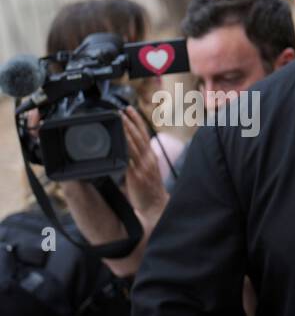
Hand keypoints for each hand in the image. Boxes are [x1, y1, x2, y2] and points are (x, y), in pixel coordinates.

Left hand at [121, 107, 167, 224]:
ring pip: (134, 143)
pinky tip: (119, 139)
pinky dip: (125, 147)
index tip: (129, 109)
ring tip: (119, 118)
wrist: (155, 206)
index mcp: (150, 157)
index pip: (144, 134)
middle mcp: (148, 159)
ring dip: (126, 129)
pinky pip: (129, 157)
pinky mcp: (137, 174)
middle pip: (139, 136)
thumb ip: (134, 160)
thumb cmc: (148, 190)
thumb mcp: (144, 171)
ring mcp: (143, 166)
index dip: (137, 121)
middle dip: (130, 121)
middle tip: (121, 109)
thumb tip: (122, 151)